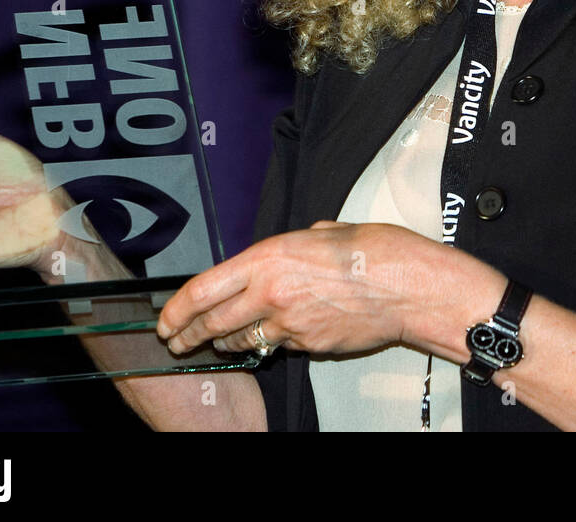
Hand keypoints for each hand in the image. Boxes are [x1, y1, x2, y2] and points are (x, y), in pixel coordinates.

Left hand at [156, 221, 460, 357]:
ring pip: (242, 340)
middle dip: (189, 335)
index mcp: (270, 258)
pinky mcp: (308, 346)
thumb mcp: (327, 230)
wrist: (409, 286)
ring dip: (226, 342)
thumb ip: (299, 242)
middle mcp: (271, 293)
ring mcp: (289, 325)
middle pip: (214, 323)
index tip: (166, 318)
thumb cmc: (376, 250)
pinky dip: (271, 342)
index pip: (205, 288)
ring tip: (218, 341)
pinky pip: (279, 345)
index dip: (178, 308)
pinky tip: (273, 336)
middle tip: (178, 341)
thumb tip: (296, 245)